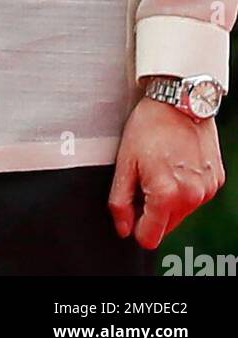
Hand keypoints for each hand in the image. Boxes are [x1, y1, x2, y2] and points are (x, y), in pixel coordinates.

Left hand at [108, 95, 224, 248]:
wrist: (179, 100)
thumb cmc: (149, 126)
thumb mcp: (124, 161)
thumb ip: (120, 200)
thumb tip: (123, 228)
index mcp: (166, 194)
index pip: (150, 237)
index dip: (136, 226)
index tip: (132, 208)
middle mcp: (191, 197)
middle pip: (167, 226)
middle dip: (153, 210)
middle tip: (145, 178)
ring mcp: (207, 190)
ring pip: (182, 212)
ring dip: (170, 199)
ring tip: (161, 166)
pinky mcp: (217, 180)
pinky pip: (196, 197)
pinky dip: (186, 187)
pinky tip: (177, 163)